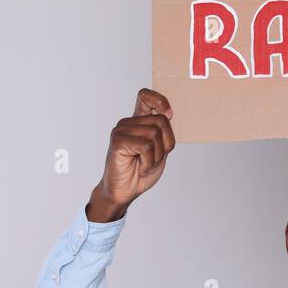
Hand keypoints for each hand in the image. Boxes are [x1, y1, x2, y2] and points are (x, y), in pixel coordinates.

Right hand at [86, 88, 175, 222]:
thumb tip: (167, 115)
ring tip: (145, 164)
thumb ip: (163, 133)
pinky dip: (149, 162)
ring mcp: (121, 131)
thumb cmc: (141, 171)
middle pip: (161, 121)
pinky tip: (141, 168)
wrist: (124, 191)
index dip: (160, 100)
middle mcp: (128, 123)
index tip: (169, 114)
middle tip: (154, 159)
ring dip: (157, 155)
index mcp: (138, 122)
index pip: (145, 96)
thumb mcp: (159, 150)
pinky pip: (146, 146)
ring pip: (155, 134)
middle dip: (165, 144)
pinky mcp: (118, 141)